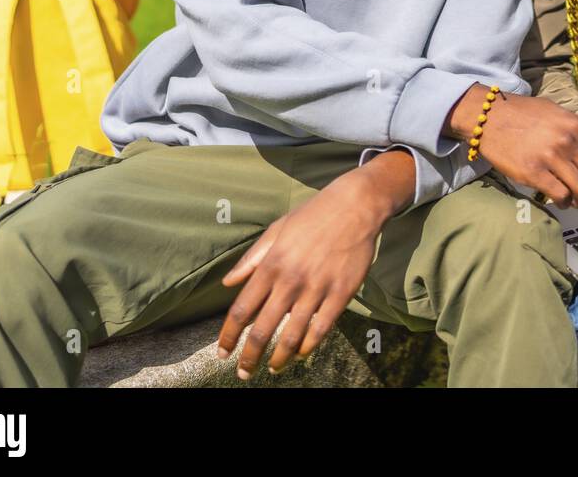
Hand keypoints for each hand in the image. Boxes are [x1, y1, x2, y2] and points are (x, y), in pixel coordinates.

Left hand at [215, 162, 398, 378]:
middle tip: (243, 373)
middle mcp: (290, 280)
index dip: (228, 336)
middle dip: (249, 357)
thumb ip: (251, 259)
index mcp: (271, 264)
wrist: (355, 205)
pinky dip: (309, 346)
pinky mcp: (341, 293)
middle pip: (263, 330)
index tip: (222, 352)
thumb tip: (227, 283)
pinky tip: (301, 353)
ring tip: (273, 369)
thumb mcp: (276, 230)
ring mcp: (317, 288)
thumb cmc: (313, 216)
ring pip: (292, 336)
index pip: (241, 310)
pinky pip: (321, 329)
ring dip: (279, 358)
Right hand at [447, 85, 577, 207]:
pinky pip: (561, 195)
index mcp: (575, 124)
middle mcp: (566, 141)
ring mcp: (551, 158)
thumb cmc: (522, 114)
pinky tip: (562, 200)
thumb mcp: (555, 112)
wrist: (488, 116)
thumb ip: (576, 128)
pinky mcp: (534, 173)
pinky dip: (565, 201)